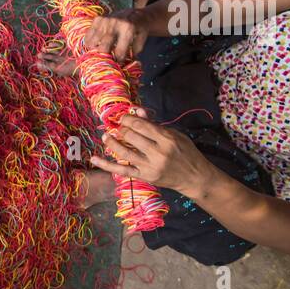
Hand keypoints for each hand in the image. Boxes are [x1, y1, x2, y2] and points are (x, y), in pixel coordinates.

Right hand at [84, 9, 149, 60]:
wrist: (135, 13)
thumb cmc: (139, 30)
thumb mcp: (141, 41)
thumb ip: (133, 54)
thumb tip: (123, 65)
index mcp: (128, 29)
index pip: (119, 52)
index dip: (118, 61)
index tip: (118, 63)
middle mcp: (115, 24)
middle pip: (103, 48)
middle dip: (105, 57)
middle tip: (108, 58)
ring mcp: (104, 20)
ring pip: (93, 43)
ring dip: (96, 51)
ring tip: (102, 52)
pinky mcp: (97, 19)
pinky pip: (88, 36)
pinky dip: (90, 44)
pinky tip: (97, 45)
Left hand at [90, 109, 216, 199]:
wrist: (195, 177)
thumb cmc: (186, 152)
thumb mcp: (175, 135)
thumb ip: (154, 124)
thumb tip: (136, 111)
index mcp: (167, 139)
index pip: (141, 125)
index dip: (128, 119)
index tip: (123, 117)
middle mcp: (157, 153)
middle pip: (131, 136)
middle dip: (121, 129)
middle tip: (118, 126)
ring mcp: (150, 166)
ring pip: (124, 152)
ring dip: (111, 142)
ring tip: (105, 135)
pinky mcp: (144, 177)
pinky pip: (121, 170)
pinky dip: (106, 164)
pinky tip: (94, 159)